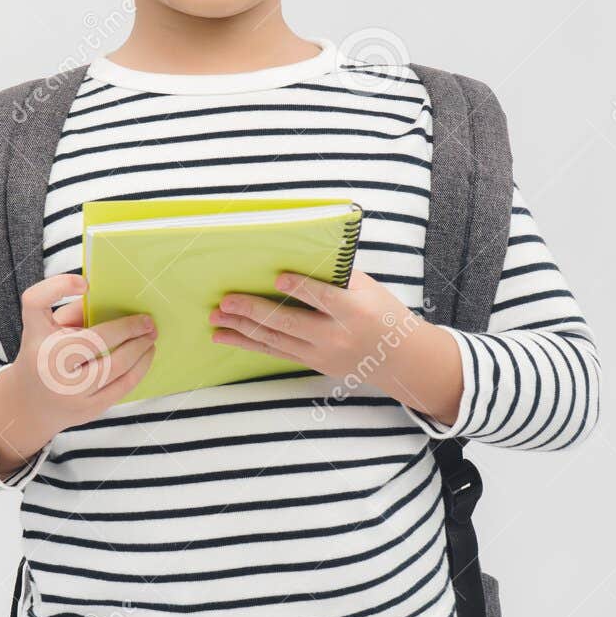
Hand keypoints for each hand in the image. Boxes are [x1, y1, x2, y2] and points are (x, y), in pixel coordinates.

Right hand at [0, 274, 156, 476]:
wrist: (28, 405)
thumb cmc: (41, 354)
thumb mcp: (41, 328)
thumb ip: (70, 310)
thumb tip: (107, 300)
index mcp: (39, 341)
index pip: (41, 304)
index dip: (60, 287)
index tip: (85, 284)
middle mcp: (51, 367)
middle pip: (96, 341)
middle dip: (129, 329)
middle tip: (148, 321)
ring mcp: (71, 393)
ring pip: (117, 367)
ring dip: (140, 349)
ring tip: (151, 336)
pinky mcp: (88, 410)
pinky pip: (123, 387)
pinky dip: (139, 368)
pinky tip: (146, 356)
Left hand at [209, 267, 462, 421]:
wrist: (400, 359)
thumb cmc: (383, 313)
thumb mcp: (368, 289)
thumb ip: (336, 276)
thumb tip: (297, 253)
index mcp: (355, 312)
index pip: (324, 298)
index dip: (300, 288)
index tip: (277, 276)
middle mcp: (335, 336)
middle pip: (289, 323)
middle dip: (254, 312)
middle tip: (226, 301)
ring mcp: (321, 354)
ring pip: (275, 341)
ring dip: (241, 330)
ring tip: (215, 319)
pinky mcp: (311, 363)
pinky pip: (274, 352)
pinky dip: (248, 343)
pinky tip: (226, 337)